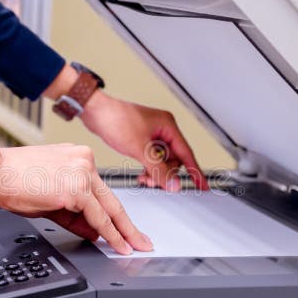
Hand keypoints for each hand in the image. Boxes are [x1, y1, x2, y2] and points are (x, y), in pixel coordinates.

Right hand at [0, 139, 152, 254]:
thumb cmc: (13, 178)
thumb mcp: (49, 199)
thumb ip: (74, 215)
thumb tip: (93, 231)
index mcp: (78, 158)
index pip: (102, 191)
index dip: (115, 213)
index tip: (125, 226)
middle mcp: (85, 162)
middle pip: (112, 199)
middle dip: (128, 225)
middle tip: (142, 241)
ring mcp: (82, 174)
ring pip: (109, 209)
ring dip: (123, 232)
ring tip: (134, 247)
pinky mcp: (76, 189)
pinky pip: (98, 217)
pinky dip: (110, 234)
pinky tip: (117, 244)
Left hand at [80, 91, 208, 190]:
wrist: (95, 112)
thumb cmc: (115, 119)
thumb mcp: (140, 149)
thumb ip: (159, 169)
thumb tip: (173, 183)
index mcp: (168, 126)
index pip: (187, 153)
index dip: (195, 171)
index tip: (203, 185)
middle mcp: (162, 129)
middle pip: (174, 160)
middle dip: (165, 173)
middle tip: (153, 181)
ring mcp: (152, 134)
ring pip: (162, 161)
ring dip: (155, 172)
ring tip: (144, 178)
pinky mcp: (141, 139)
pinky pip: (151, 158)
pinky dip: (148, 167)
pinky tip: (141, 173)